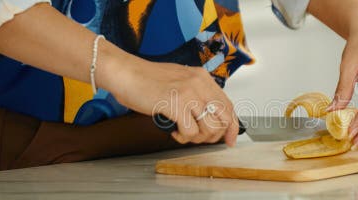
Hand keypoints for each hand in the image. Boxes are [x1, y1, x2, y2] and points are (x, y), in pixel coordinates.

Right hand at [97, 53, 238, 146]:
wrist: (125, 72)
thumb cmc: (147, 79)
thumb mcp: (180, 81)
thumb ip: (196, 95)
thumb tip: (208, 118)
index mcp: (203, 78)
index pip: (229, 106)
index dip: (232, 126)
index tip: (230, 139)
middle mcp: (200, 83)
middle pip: (224, 118)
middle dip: (216, 136)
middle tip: (201, 139)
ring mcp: (189, 92)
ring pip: (209, 128)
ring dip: (197, 138)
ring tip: (183, 134)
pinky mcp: (175, 103)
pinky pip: (190, 131)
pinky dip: (183, 137)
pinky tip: (173, 131)